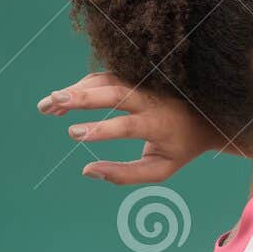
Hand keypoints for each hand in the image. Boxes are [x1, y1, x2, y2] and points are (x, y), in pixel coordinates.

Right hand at [35, 72, 232, 184]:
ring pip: (106, 80)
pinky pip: (105, 77)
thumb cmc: (180, 148)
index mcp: (160, 125)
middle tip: (51, 104)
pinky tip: (63, 101)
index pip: (128, 125)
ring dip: (75, 90)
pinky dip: (82, 86)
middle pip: (114, 93)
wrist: (205, 118)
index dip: (101, 129)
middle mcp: (151, 99)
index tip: (74, 134)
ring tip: (47, 105)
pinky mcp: (135, 76)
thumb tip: (87, 171)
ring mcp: (143, 83)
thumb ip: (126, 174)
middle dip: (81, 98)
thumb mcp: (160, 169)